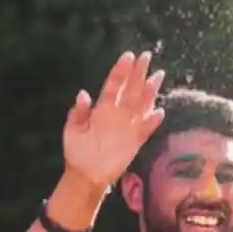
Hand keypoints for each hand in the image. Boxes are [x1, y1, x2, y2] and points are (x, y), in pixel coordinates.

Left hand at [63, 51, 164, 190]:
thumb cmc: (77, 151)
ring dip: (150, 91)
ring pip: (142, 105)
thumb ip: (78, 113)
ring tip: (158, 75)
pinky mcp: (136, 141)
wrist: (87, 175)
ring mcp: (128, 127)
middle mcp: (118, 115)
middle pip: (131, 91)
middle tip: (147, 56)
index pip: (114, 86)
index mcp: (102, 110)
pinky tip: (160, 112)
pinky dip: (153, 121)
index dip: (121, 71)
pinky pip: (147, 129)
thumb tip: (84, 93)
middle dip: (138, 73)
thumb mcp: (72, 131)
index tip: (129, 56)